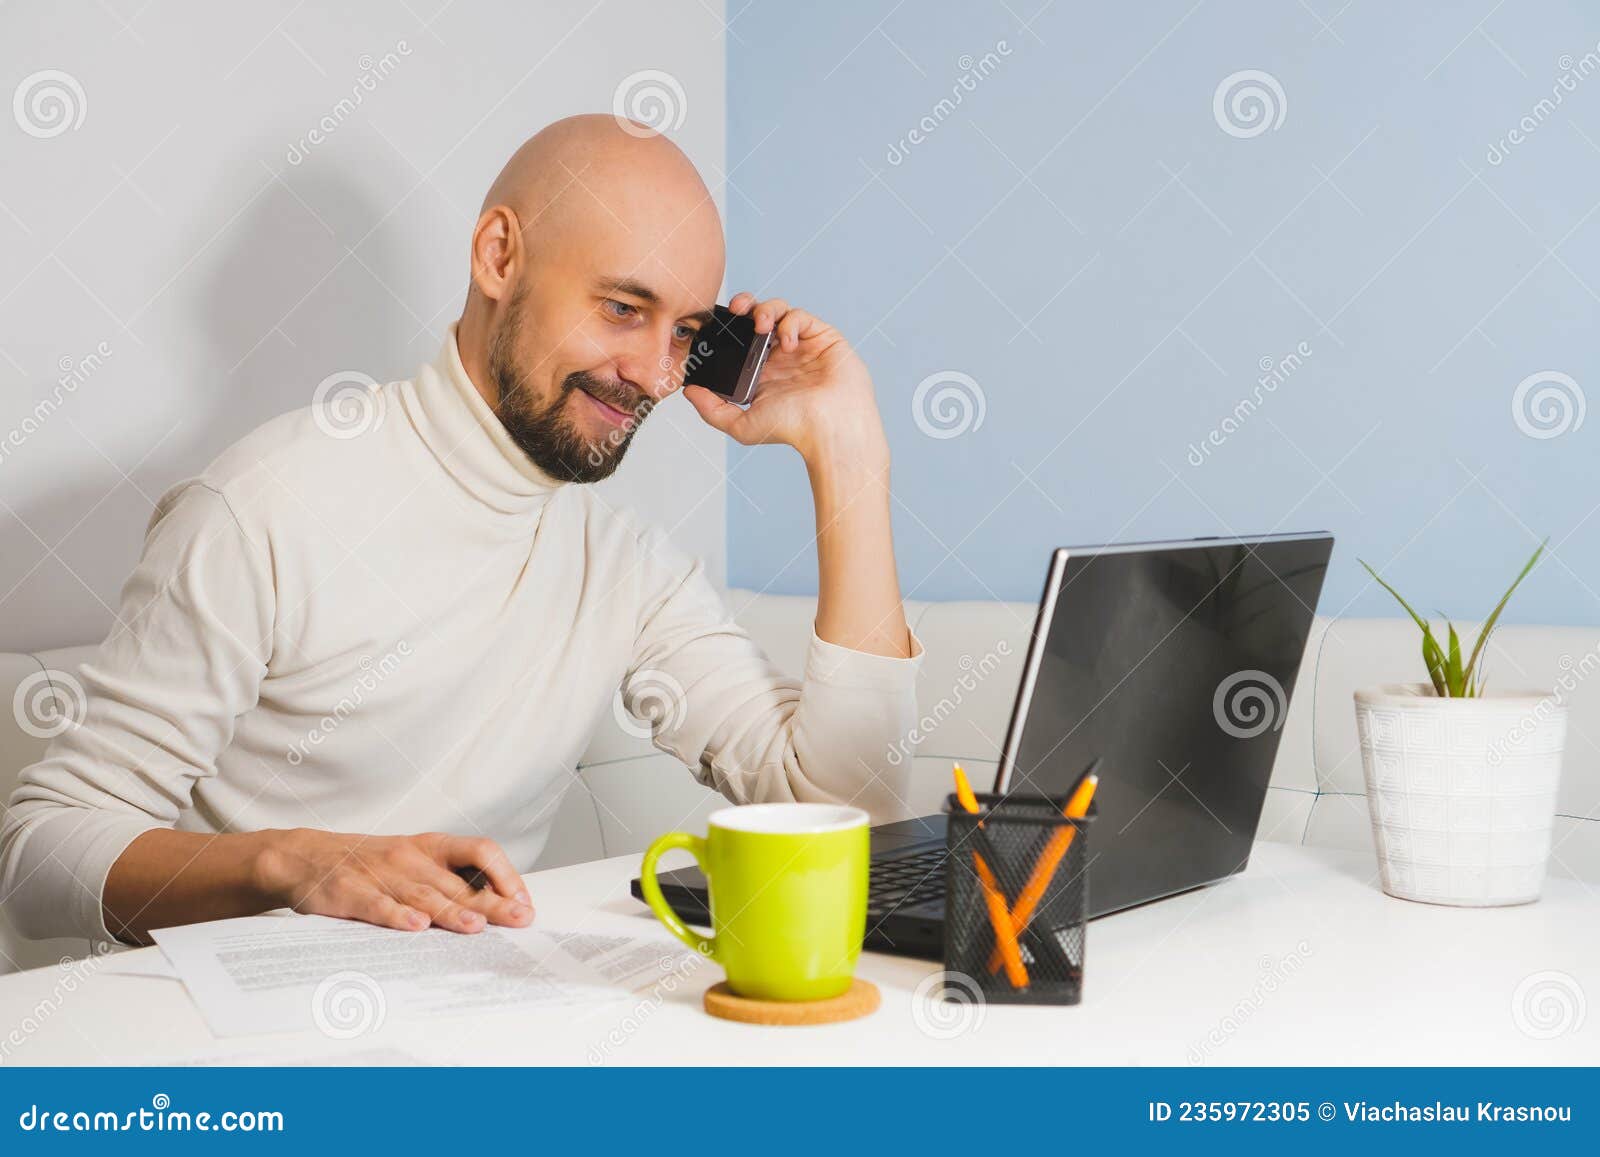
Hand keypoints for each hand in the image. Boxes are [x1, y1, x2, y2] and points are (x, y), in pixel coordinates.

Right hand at [256, 828, 532, 933]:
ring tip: (476, 926)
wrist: (303, 857)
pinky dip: (396, 916)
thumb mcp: (414, 860)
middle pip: (459, 882)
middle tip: (519, 918)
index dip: (505, 874)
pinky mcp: (350, 892)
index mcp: (431, 847)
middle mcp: (411, 859)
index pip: (480, 851)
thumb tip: (500, 904)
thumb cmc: (369, 864)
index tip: (523, 900)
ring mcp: (380, 875)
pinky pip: (377, 905)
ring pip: (424, 895)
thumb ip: (451, 879)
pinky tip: (415, 926)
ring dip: (451, 912)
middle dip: (492, 902)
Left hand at [682, 293, 888, 469]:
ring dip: (766, 310)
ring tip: (762, 325)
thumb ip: (712, 410)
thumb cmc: (792, 429)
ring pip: (779, 310)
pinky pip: (802, 317)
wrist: (829, 427)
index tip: (715, 324)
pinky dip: (791, 322)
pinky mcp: (823, 338)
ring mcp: (802, 345)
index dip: (729, 326)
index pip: (741, 338)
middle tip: (735, 308)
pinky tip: (787, 343)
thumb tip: (689, 393)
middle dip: (745, 306)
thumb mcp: (742, 425)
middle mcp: (781, 355)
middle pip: (758, 316)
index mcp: (762, 371)